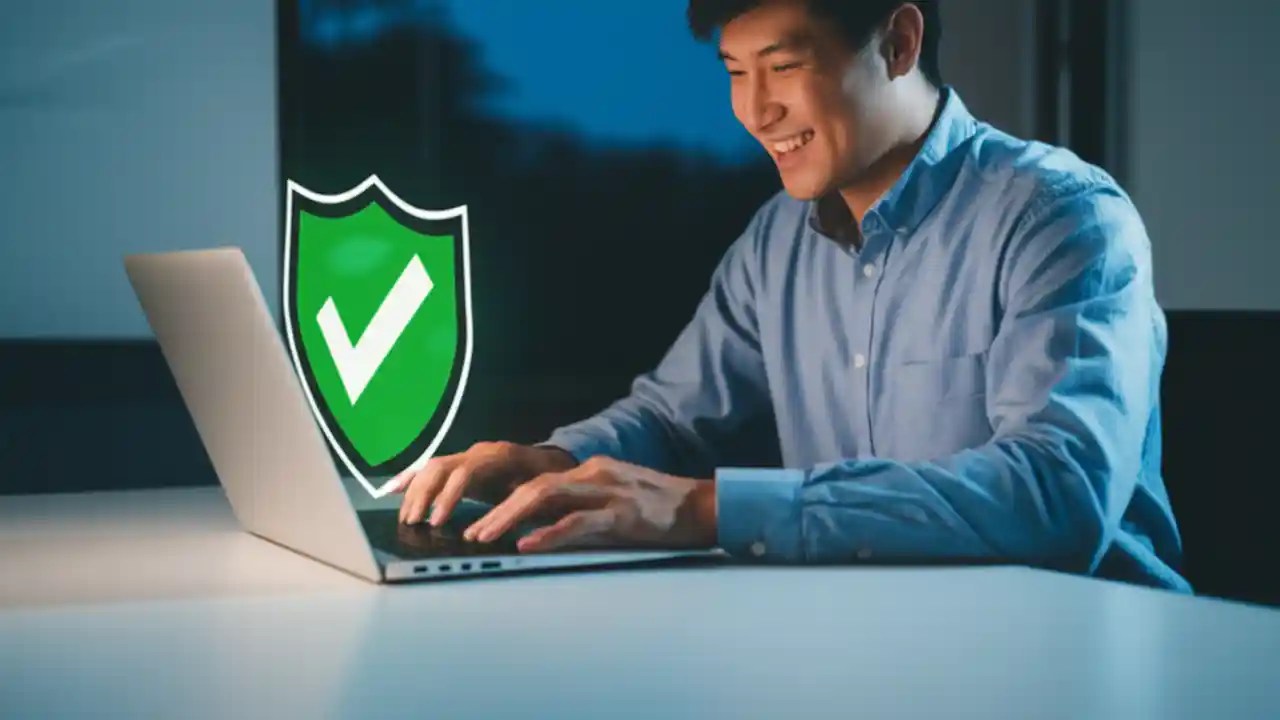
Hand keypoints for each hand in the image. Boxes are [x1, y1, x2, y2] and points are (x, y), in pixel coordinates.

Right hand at [392, 442, 577, 525]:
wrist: (558, 464)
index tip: (436, 521)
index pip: (464, 472)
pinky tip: (393, 490)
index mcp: (500, 455)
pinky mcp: (462, 466)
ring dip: (415, 492)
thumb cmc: (553, 481)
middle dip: (423, 495)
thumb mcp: (546, 493)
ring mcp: (469, 456)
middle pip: (441, 467)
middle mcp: (480, 451)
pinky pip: (432, 469)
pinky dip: (412, 479)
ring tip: (406, 517)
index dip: (447, 497)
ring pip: (433, 467)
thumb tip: (509, 523)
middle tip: (413, 523)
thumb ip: (526, 504)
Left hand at [460, 456, 716, 552]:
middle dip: (497, 510)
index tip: (477, 521)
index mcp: (588, 472)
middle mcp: (593, 475)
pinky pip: (577, 522)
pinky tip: (527, 545)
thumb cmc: (657, 512)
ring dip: (510, 519)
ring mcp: (607, 491)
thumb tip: (539, 532)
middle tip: (471, 533)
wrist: (702, 508)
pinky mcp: (621, 514)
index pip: (535, 482)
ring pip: (546, 497)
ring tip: (486, 538)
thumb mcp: (611, 505)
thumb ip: (578, 513)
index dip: (502, 501)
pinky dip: (548, 534)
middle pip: (533, 487)